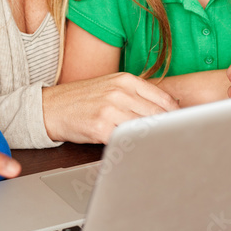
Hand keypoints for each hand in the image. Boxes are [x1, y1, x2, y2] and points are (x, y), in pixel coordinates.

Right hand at [42, 72, 178, 143]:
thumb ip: (136, 95)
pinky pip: (126, 140)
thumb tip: (166, 111)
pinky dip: (134, 147)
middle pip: (159, 115)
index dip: (176, 116)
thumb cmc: (81, 100)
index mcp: (125, 80)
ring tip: (158, 148)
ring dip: (153, 140)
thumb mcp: (110, 87)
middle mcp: (120, 92)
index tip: (181, 127)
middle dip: (167, 130)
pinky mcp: (101, 127)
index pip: (164, 99)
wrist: (48, 108)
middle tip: (175, 141)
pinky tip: (135, 151)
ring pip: (145, 128)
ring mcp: (110, 109)